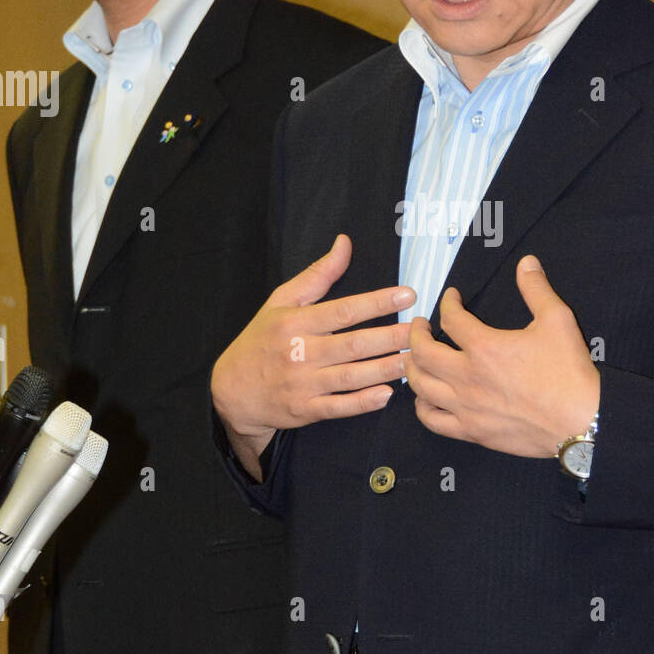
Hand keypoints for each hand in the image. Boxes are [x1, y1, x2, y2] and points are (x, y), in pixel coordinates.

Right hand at [211, 234, 414, 478]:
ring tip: (415, 360)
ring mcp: (303, 384)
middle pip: (353, 344)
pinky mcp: (305, 410)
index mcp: (295, 322)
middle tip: (421, 331)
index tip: (408, 295)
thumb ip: (317, 274)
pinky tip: (387, 394)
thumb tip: (345, 243)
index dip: (377, 302)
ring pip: (352, 376)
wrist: (232, 389)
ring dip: (386, 369)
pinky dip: (363, 402)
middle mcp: (299, 352)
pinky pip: (339, 407)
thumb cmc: (261, 339)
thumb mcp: (281, 300)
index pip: (343, 310)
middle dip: (391, 337)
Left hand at [405, 255, 599, 456]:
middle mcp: (467, 377)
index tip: (451, 298)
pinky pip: (432, 420)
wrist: (581, 421)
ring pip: (420, 387)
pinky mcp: (472, 431)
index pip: (451, 318)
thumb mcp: (558, 320)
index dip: (447, 303)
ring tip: (417, 358)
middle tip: (420, 326)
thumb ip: (536, 289)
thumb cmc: (569, 372)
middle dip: (415, 334)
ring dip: (412, 368)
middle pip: (422, 353)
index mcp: (484, 347)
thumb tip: (526, 262)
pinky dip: (422, 407)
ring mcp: (466, 407)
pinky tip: (425, 398)